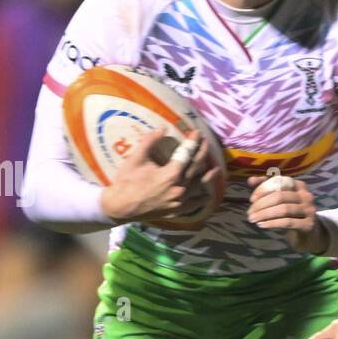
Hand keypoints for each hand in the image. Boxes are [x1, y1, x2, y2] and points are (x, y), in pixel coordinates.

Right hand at [100, 132, 218, 224]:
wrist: (120, 207)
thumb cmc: (127, 181)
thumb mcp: (136, 158)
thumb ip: (149, 142)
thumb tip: (162, 128)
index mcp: (171, 174)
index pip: (187, 154)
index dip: (193, 142)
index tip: (197, 132)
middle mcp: (179, 188)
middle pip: (196, 168)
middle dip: (202, 154)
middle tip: (207, 143)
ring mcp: (179, 201)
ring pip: (199, 187)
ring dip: (208, 177)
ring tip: (217, 169)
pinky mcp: (176, 211)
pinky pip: (194, 205)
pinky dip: (202, 200)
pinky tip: (208, 196)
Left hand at [246, 173, 327, 253]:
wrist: (310, 234)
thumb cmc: (293, 214)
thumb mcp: (281, 200)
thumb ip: (268, 188)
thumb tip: (250, 180)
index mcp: (299, 185)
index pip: (279, 182)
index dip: (264, 189)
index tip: (251, 199)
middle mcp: (306, 196)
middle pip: (280, 196)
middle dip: (261, 204)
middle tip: (249, 213)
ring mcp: (309, 210)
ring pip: (283, 209)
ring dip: (265, 214)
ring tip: (253, 219)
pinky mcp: (308, 225)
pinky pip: (287, 222)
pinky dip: (272, 223)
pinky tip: (261, 225)